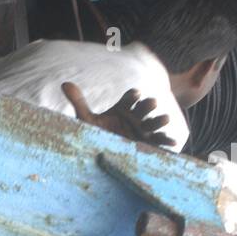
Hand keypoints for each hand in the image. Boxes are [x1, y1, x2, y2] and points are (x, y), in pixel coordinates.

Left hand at [61, 82, 175, 148]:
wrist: (101, 152)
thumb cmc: (96, 134)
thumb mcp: (86, 119)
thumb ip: (78, 101)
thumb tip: (64, 83)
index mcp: (123, 108)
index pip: (129, 98)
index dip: (132, 96)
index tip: (134, 94)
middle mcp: (135, 117)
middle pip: (144, 108)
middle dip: (148, 105)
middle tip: (151, 102)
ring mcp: (142, 130)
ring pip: (153, 122)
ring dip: (159, 120)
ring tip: (164, 118)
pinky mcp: (147, 143)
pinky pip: (159, 140)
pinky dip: (167, 140)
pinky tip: (173, 142)